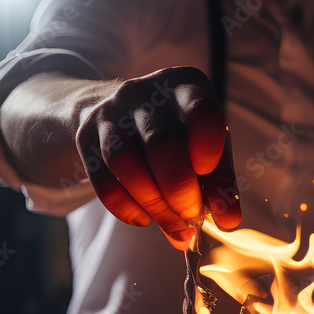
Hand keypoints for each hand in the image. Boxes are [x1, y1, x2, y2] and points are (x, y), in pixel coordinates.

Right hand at [74, 67, 240, 248]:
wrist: (121, 116)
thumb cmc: (179, 135)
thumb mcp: (208, 147)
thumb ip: (221, 182)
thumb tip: (228, 220)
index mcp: (185, 86)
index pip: (201, 112)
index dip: (208, 149)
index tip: (208, 174)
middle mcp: (145, 93)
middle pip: (161, 145)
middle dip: (180, 191)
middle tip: (192, 217)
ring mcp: (111, 113)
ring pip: (127, 163)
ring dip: (154, 205)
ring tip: (173, 226)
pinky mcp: (86, 137)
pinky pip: (103, 179)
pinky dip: (126, 208)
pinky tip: (144, 219)